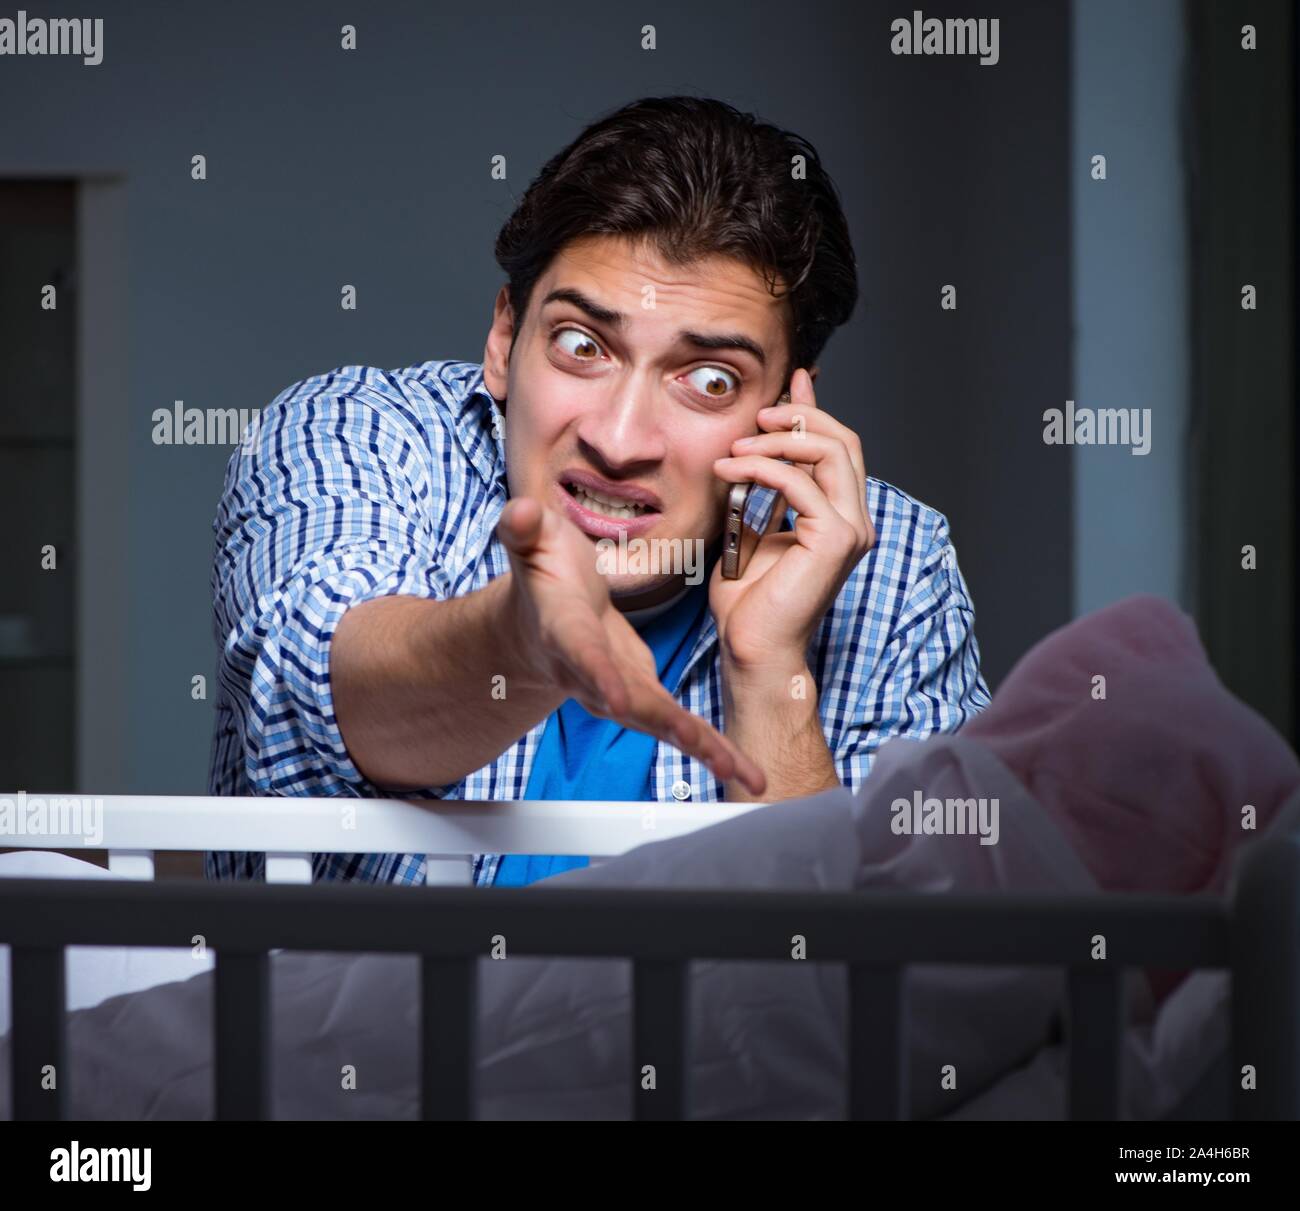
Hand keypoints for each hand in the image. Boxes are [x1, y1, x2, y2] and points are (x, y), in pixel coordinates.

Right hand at [497, 496, 766, 794]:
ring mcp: (622, 692)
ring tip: (744, 774)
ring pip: (663, 724)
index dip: (598, 675)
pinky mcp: (646, 698)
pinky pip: (681, 728)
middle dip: (667, 726)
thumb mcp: (531, 541)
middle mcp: (593, 674)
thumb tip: (519, 512)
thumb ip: (524, 529)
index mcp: (566, 632)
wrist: (541, 623)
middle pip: (632, 704)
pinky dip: (713, 749)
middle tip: (700, 746)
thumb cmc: (542, 574)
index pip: (582, 653)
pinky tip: (745, 772)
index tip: (617, 699)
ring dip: (703, 749)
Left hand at [709, 368, 875, 672]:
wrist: (752, 647)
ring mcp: (851, 530)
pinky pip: (801, 483)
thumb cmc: (748, 601)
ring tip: (736, 447)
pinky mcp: (834, 540)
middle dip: (800, 417)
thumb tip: (755, 446)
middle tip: (758, 415)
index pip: (839, 448)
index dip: (816, 410)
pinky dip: (762, 468)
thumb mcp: (752, 526)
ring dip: (777, 440)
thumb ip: (763, 488)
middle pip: (844, 441)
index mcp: (841, 517)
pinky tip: (730, 470)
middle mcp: (855, 521)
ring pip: (829, 452)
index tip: (792, 381)